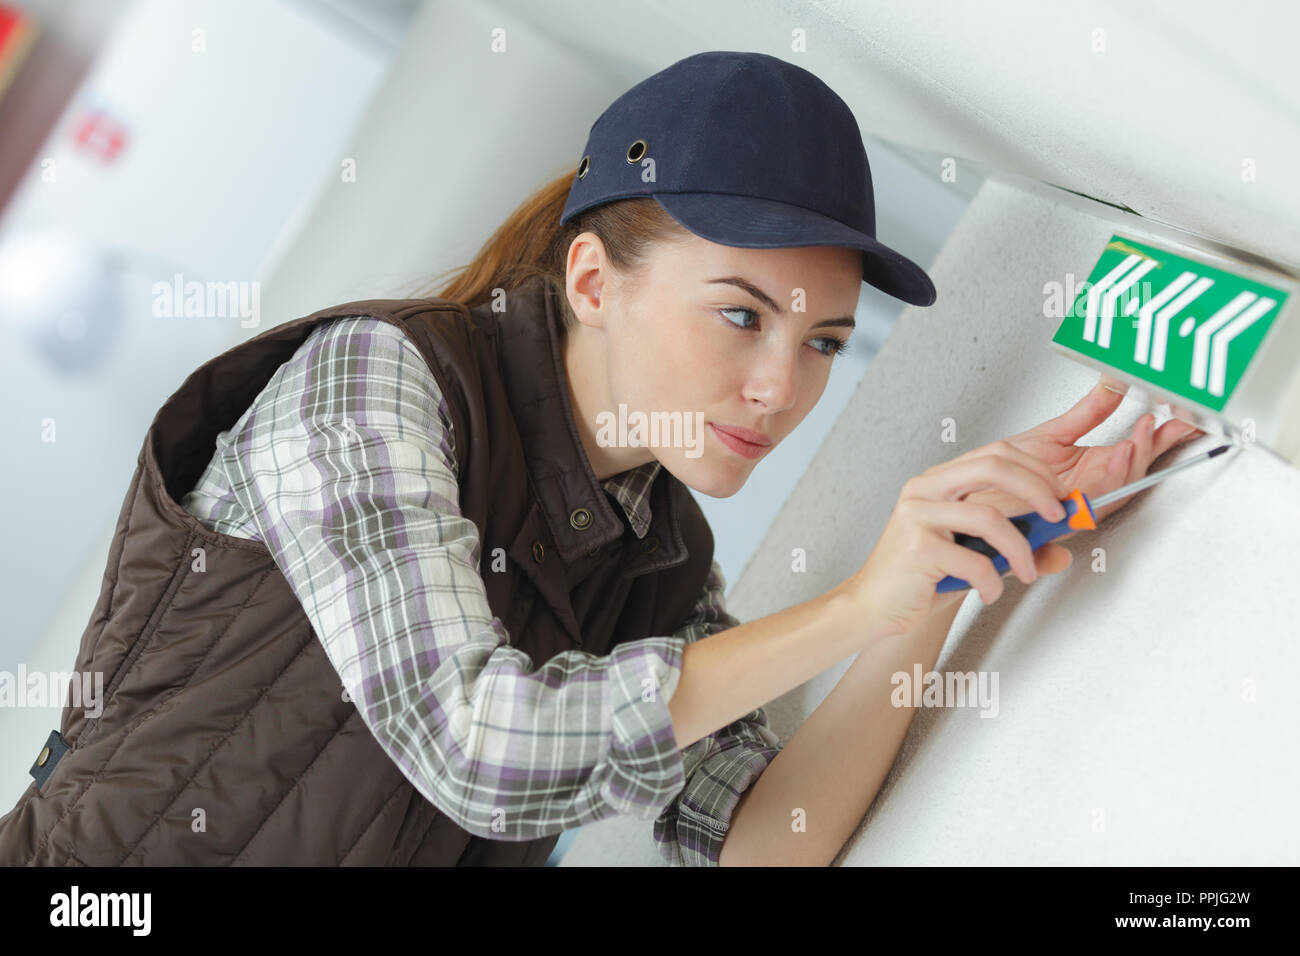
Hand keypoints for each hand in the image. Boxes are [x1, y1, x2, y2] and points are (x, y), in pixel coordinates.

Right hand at [835, 373, 1205, 637]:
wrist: (876, 606)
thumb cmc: (922, 574)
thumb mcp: (977, 554)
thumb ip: (1018, 547)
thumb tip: (1061, 551)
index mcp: (943, 481)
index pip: (999, 454)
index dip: (1039, 472)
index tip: (1064, 496)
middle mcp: (928, 489)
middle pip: (994, 464)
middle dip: (1038, 490)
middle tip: (1059, 517)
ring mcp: (918, 515)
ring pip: (988, 517)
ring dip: (1021, 550)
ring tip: (1026, 571)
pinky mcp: (916, 547)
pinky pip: (972, 560)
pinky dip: (992, 581)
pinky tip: (991, 592)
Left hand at [961, 373, 1204, 575]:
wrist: (971, 501)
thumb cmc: (1004, 475)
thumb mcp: (1052, 434)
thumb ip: (1088, 412)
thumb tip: (1114, 383)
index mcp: (1094, 468)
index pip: (1138, 450)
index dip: (1166, 435)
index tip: (1187, 416)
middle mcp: (1091, 488)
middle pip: (1136, 469)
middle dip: (1159, 446)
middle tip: (1174, 422)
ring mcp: (1078, 503)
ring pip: (1120, 484)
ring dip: (1136, 459)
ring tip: (1142, 435)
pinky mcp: (1061, 515)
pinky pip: (1093, 498)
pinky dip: (1110, 477)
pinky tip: (1120, 454)